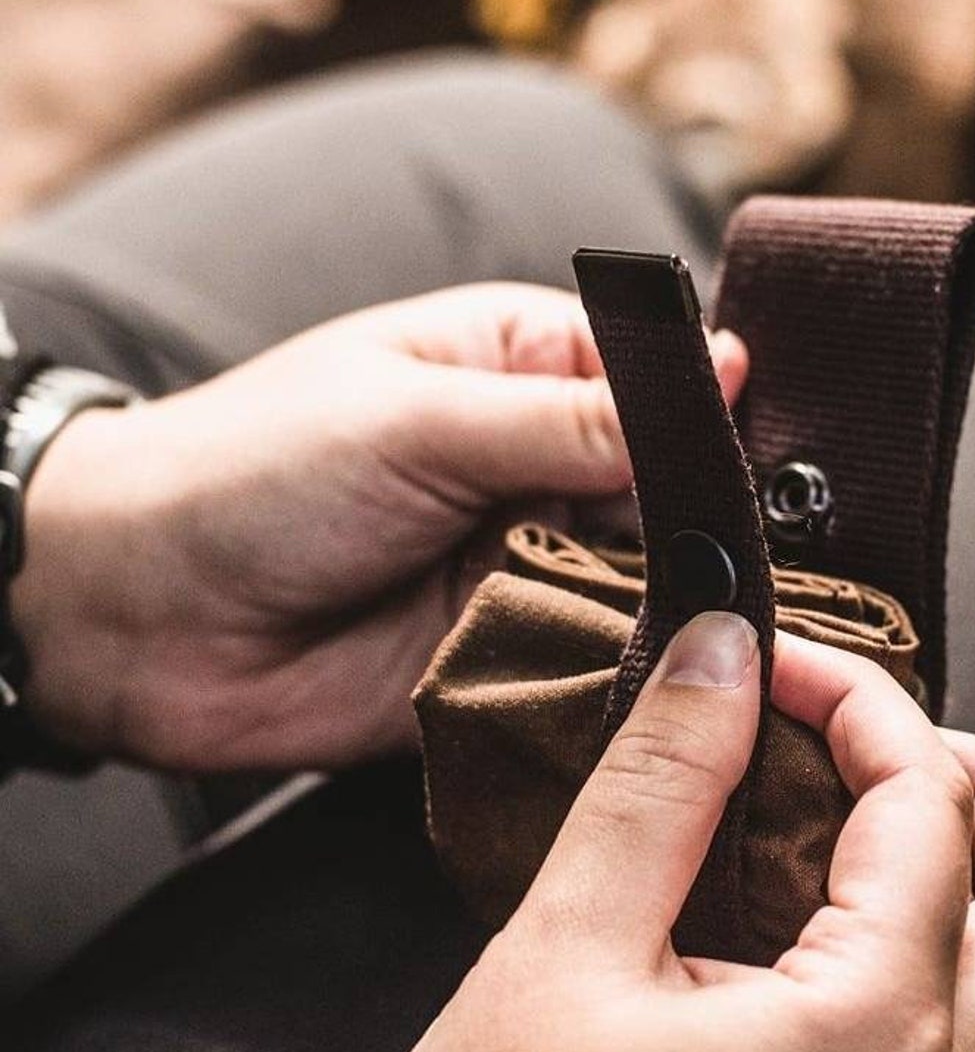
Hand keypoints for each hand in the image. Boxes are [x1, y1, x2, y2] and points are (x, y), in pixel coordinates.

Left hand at [10, 284, 745, 769]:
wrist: (136, 622)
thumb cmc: (256, 476)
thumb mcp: (422, 421)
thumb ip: (571, 418)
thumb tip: (723, 374)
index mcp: (523, 367)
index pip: (661, 380)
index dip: (715, 419)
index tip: (761, 468)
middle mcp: (541, 464)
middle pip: (673, 490)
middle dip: (706, 523)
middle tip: (741, 563)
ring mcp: (532, 561)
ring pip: (652, 582)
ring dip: (678, 604)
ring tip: (716, 626)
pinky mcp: (515, 653)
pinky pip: (604, 662)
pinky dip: (635, 673)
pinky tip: (677, 684)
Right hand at [372, 613, 974, 1051]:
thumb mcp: (571, 938)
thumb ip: (664, 776)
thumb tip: (724, 645)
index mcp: (868, 1027)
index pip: (922, 806)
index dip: (859, 702)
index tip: (774, 662)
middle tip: (881, 728)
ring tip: (889, 810)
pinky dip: (966, 959)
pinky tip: (874, 925)